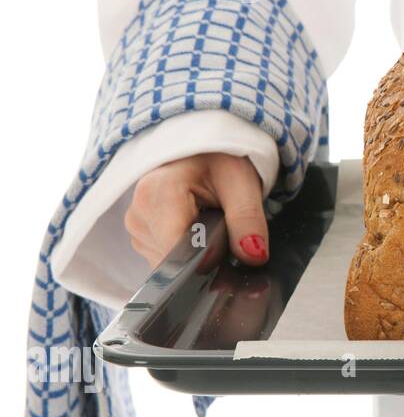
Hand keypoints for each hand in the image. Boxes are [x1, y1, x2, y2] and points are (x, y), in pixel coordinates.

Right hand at [125, 153, 268, 266]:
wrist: (200, 152)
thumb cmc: (218, 160)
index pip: (177, 252)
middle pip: (175, 261)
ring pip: (171, 264)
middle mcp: (138, 213)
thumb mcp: (242, 182)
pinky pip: (166, 260)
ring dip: (198, 256)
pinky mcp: (140, 236)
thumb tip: (253, 256)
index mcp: (157, 193)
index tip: (232, 253)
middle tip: (229, 233)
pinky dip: (188, 254)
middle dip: (208, 258)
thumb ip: (247, 219)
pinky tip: (200, 233)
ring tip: (213, 227)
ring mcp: (136, 226)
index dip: (209, 260)